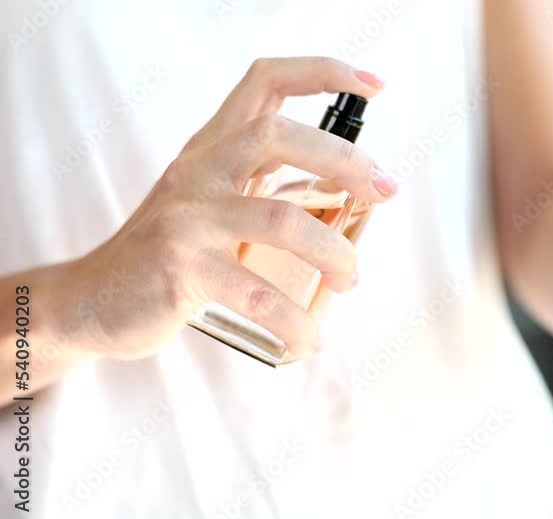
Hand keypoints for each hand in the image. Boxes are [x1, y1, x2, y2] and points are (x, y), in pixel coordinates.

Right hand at [60, 57, 395, 360]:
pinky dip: (296, 321)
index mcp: (212, 149)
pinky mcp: (181, 270)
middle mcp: (197, 171)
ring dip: (333, 253)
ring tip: (349, 280)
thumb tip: (349, 196)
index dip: (322, 72)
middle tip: (385, 191)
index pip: (263, 82)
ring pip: (282, 220)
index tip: (373, 84)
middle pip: (277, 135)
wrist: (93, 302)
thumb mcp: (212, 203)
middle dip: (345, 160)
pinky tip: (310, 338)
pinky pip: (258, 294)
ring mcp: (186, 219)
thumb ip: (263, 186)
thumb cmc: (172, 254)